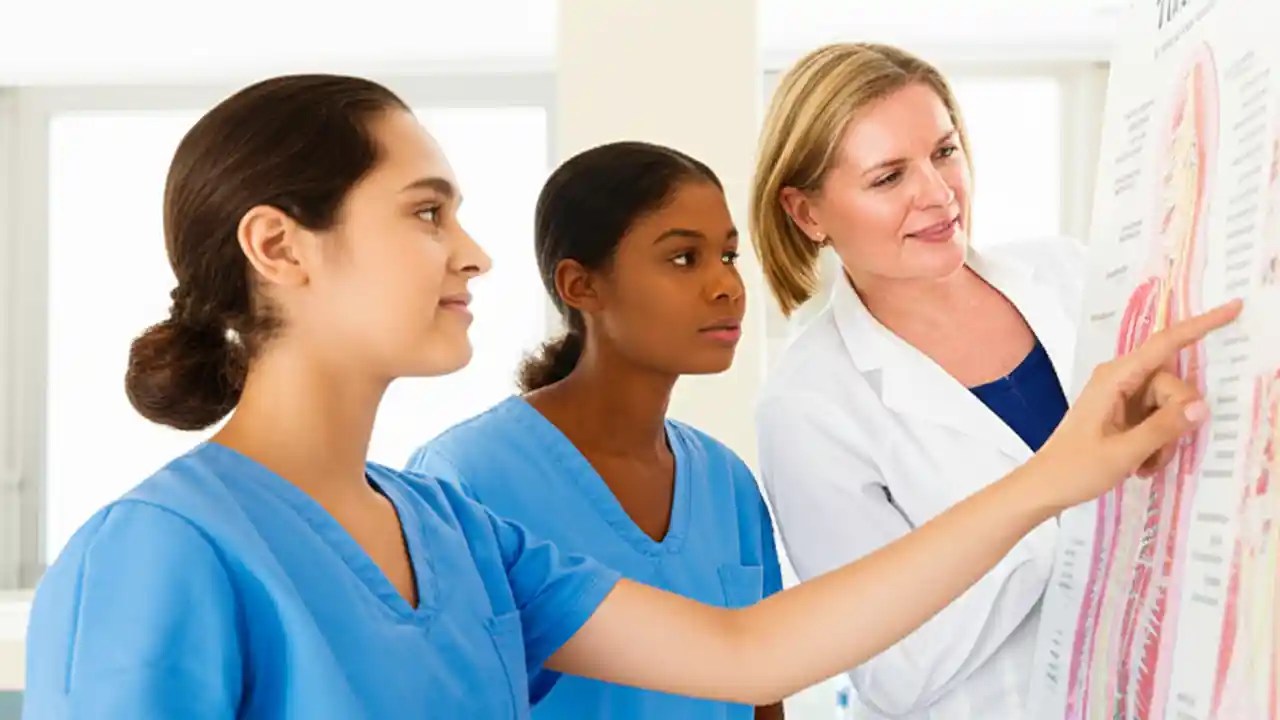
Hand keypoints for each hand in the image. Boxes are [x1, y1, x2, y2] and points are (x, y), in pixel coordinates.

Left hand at [1033, 298, 1242, 510]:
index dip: (1200, 325)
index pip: (1165, 344)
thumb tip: (1201, 406)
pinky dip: (1157, 443)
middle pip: (1173, 385)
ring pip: (1169, 406)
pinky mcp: (1125, 412)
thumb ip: (1163, 428)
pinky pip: (1158, 419)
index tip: (1233, 306)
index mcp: (1114, 378)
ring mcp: (1123, 395)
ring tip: (1143, 463)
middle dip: (1176, 419)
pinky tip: (1140, 463)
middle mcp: (1120, 379)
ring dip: (1165, 438)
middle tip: (1156, 451)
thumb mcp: (1124, 452)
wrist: (1046, 486)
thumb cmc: (1076, 468)